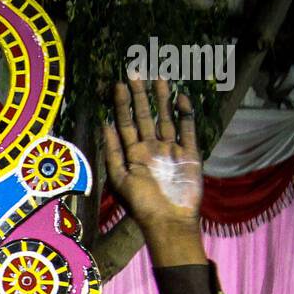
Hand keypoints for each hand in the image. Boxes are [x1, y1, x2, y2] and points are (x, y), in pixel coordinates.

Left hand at [104, 77, 205, 257]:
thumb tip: (103, 125)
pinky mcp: (189, 153)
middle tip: (135, 72)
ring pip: (166, 118)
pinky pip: (187, 129)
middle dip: (140, 96)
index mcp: (133, 155)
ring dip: (162, 99)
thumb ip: (112, 153)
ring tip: (159, 78)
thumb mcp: (120, 180)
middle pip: (144, 117)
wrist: (170, 220)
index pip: (125, 124)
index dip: (121, 105)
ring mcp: (171, 150)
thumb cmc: (142, 205)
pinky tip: (181, 98)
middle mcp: (151, 149)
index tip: (118, 84)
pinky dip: (185, 113)